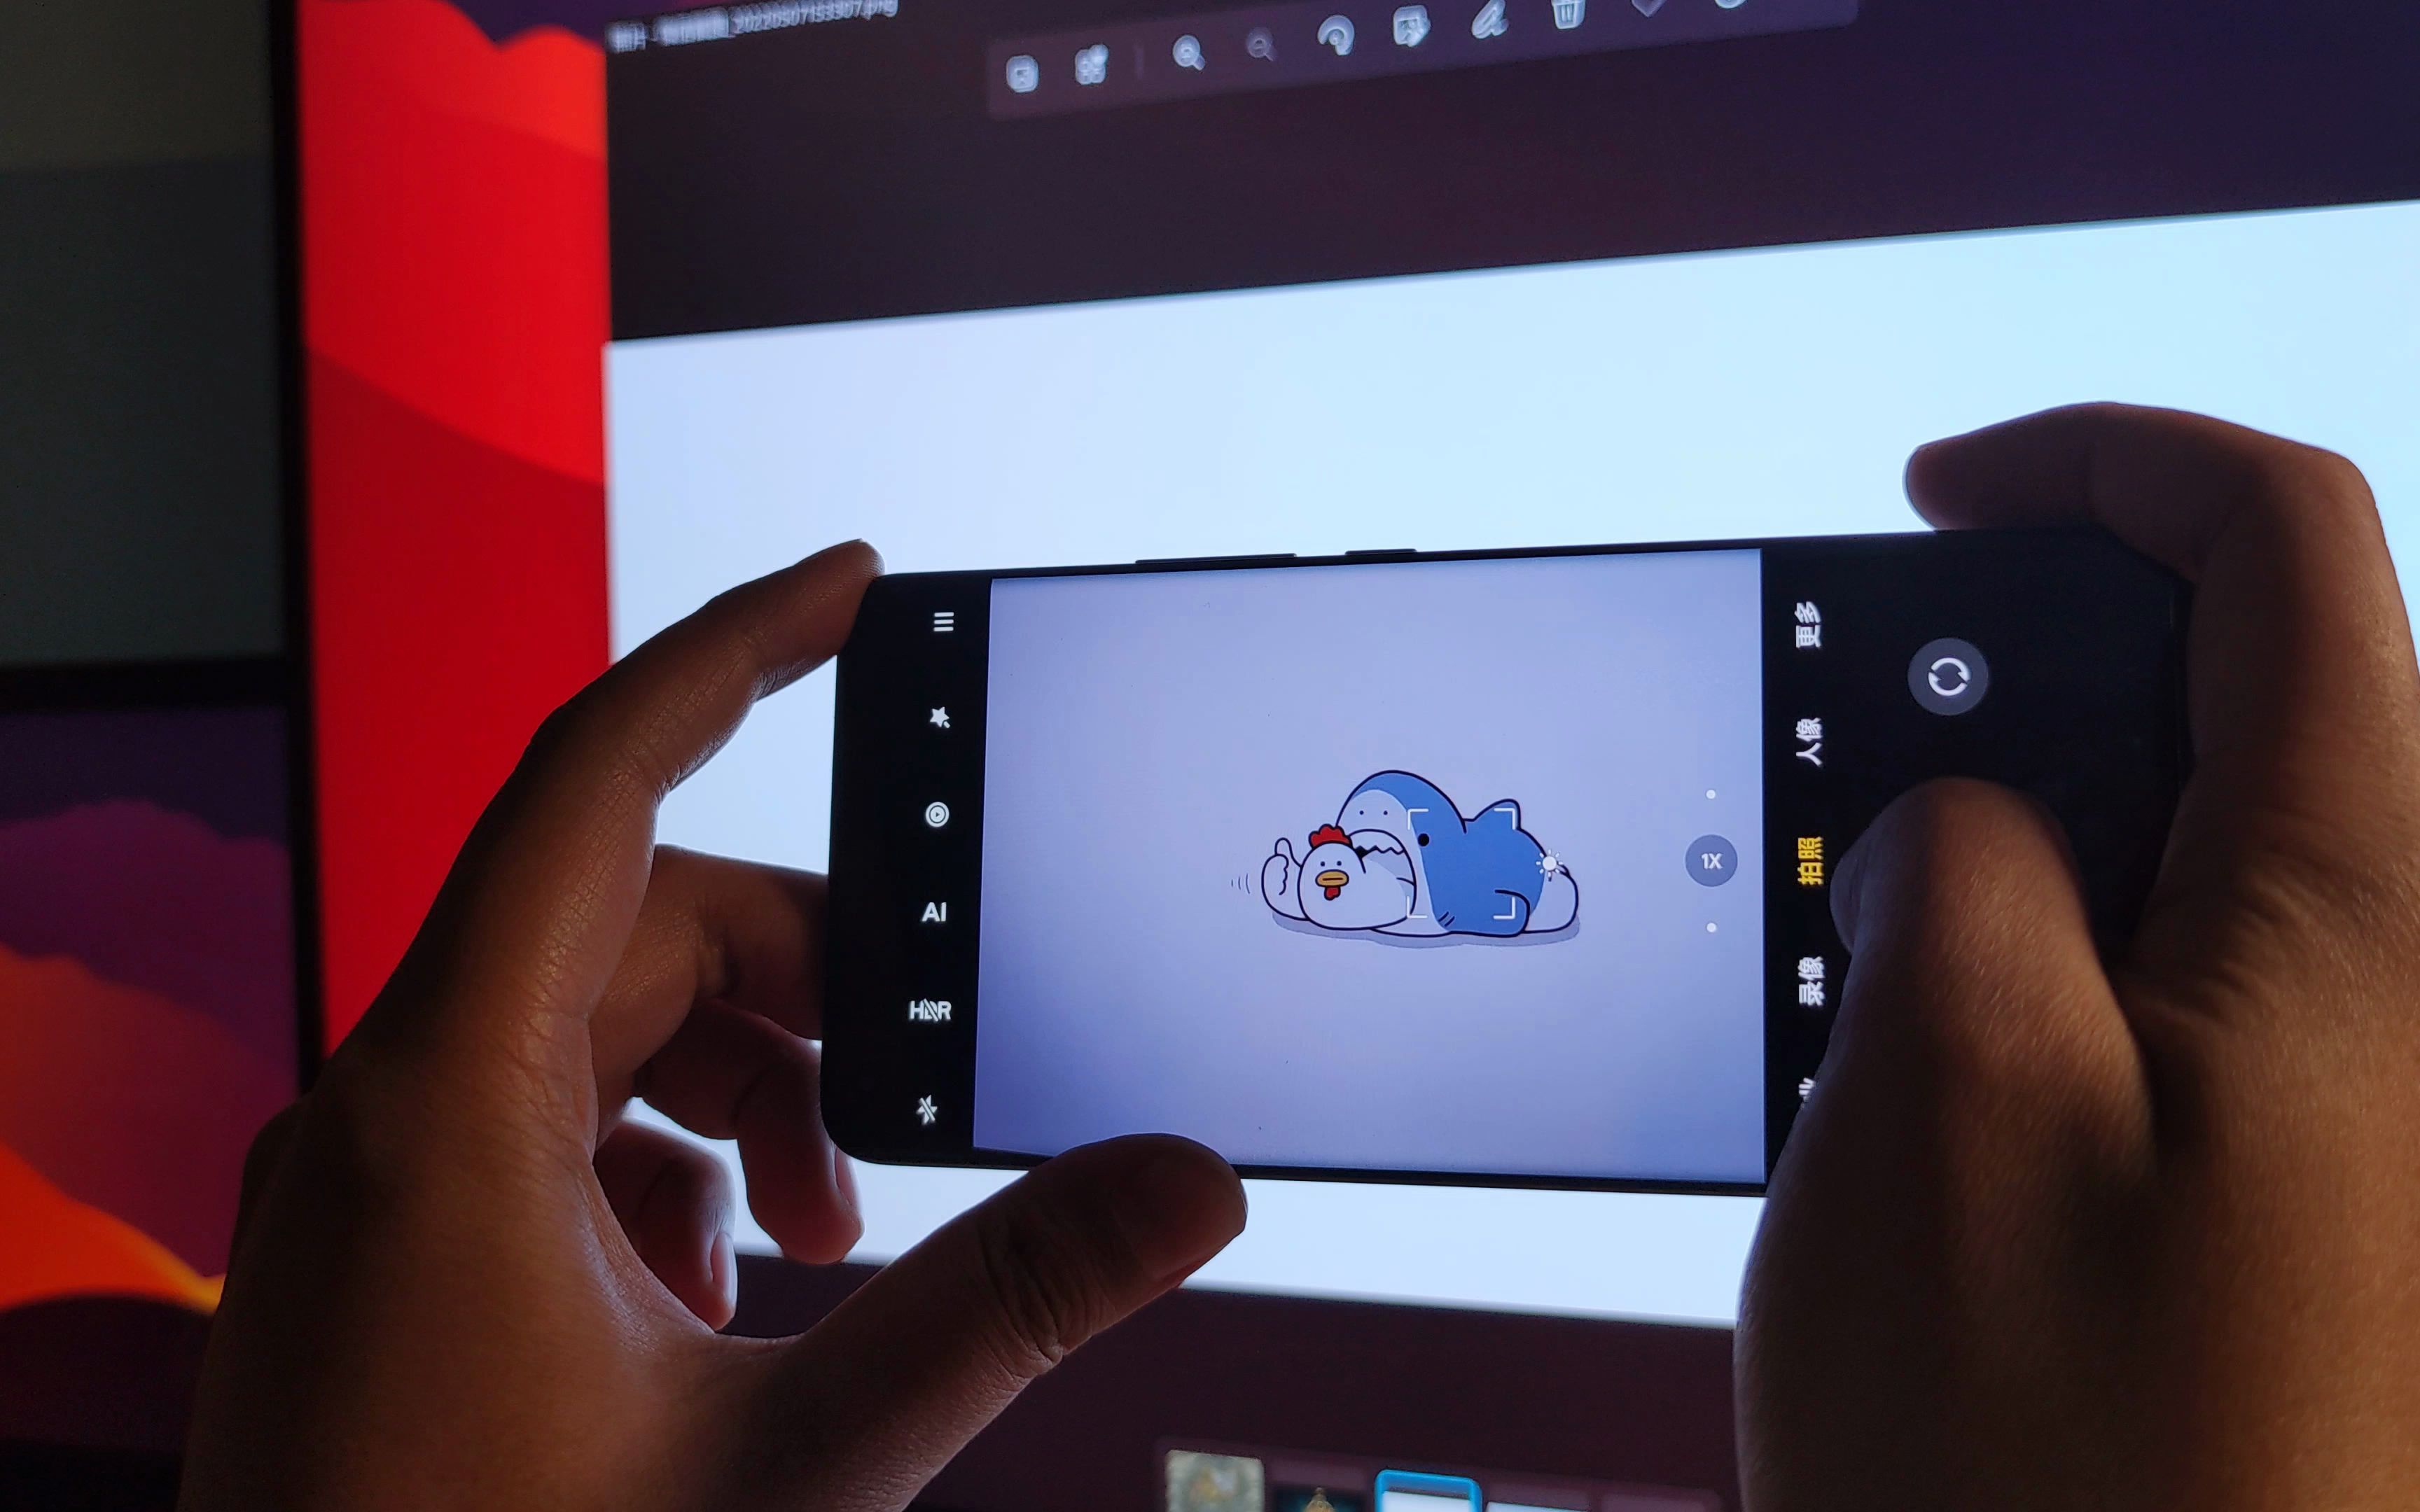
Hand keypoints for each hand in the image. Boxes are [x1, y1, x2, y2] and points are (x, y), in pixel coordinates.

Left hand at [181, 542, 1245, 1510]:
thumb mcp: (791, 1457)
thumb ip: (1003, 1302)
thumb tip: (1184, 1181)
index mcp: (443, 1103)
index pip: (597, 781)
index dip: (736, 652)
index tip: (853, 586)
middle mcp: (384, 1112)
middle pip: (630, 923)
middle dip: (806, 985)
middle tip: (923, 1096)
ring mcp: (373, 1188)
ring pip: (591, 1036)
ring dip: (742, 1098)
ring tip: (832, 1239)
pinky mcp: (387, 1255)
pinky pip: (543, 1132)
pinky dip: (662, 1171)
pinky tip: (724, 1295)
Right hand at [1739, 406, 2419, 1508]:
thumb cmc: (2064, 1491)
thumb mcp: (1938, 1115)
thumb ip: (1953, 876)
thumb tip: (1966, 822)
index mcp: (2362, 920)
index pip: (2287, 546)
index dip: (2104, 462)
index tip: (1936, 493)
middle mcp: (2408, 995)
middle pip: (2256, 690)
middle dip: (2030, 679)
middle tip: (1857, 785)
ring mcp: (2367, 1109)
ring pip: (2201, 857)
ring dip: (2024, 851)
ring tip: (1875, 976)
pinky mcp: (2311, 1202)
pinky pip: (2189, 1003)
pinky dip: (2053, 980)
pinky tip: (1936, 1093)